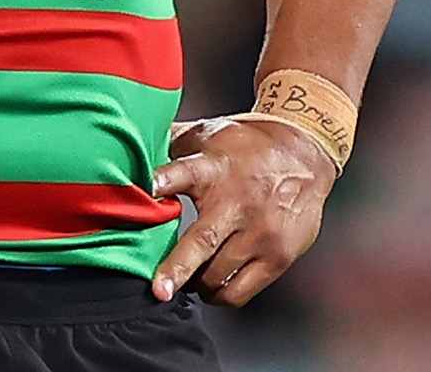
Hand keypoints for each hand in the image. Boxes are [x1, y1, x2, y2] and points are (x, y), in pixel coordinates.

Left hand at [148, 112, 335, 306]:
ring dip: (194, 283)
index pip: (184, 171)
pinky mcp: (278, 255)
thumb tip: (124, 145)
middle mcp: (237, 201)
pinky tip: (210, 285)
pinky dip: (219, 295)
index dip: (162, 181)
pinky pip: (240, 292)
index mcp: (214, 167)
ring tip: (184, 280)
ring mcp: (260, 231)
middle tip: (158, 290)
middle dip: (177, 268)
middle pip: (203, 240)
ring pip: (217, 275)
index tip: (145, 189)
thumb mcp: (209, 135)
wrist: (306, 152)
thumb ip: (170, 145)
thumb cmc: (247, 145)